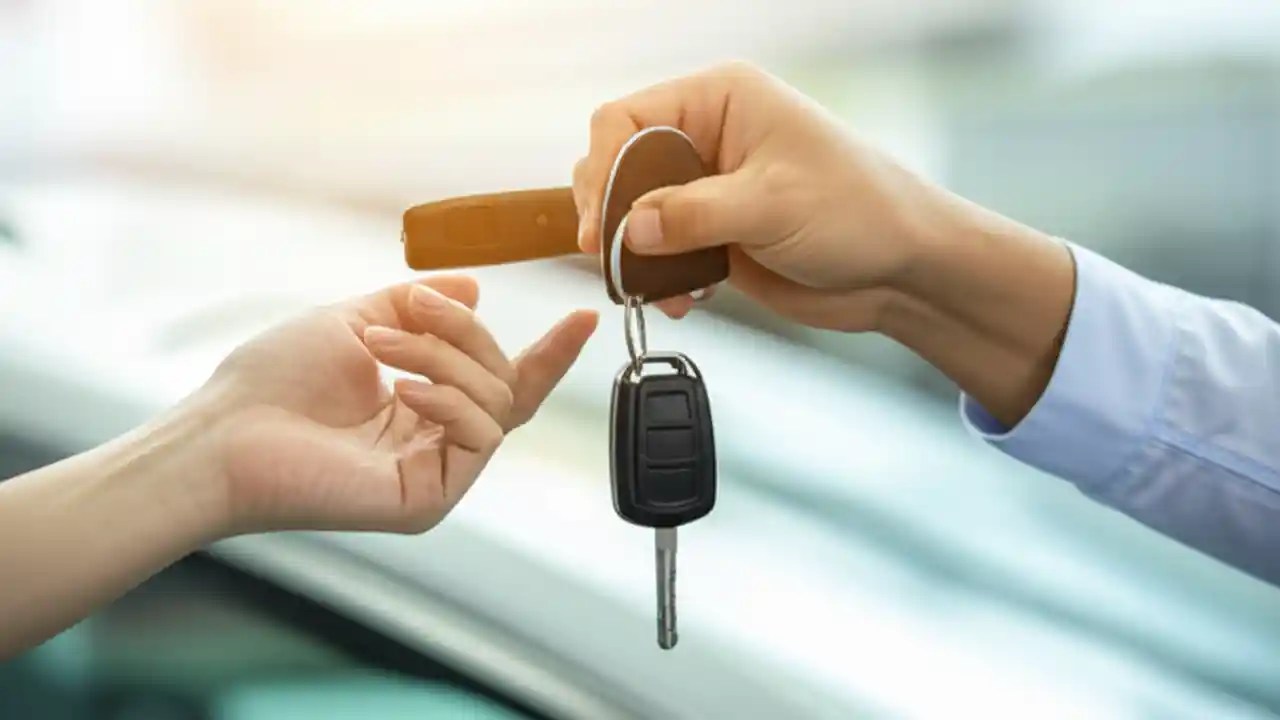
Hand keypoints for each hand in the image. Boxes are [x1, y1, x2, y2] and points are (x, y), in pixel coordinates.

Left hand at [197, 275, 596, 535]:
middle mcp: (435, 444)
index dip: (546, 351)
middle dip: (466, 334)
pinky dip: (449, 400)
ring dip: (445, 360)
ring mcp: (434, 475)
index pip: (501, 382)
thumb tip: (473, 289)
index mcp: (421, 409)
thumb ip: (415, 307)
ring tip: (380, 349)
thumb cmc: (272, 381)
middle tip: (412, 309)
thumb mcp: (354, 321)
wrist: (222, 434)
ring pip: (495, 403)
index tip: (584, 313)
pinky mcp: (427, 500)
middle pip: (503, 382)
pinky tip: (401, 391)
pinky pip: (479, 437)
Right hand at [573, 61, 1073, 425]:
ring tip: (657, 289)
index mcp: (720, 100)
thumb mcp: (772, 205)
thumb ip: (694, 214)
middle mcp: (706, 137)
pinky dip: (660, 278)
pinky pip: (661, 252)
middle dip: (615, 217)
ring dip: (636, 257)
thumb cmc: (859, 211)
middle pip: (621, 167)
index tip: (604, 225)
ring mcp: (708, 187)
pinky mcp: (714, 233)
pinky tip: (684, 298)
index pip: (626, 121)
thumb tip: (629, 230)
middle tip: (615, 260)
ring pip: (635, 215)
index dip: (605, 171)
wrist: (901, 269)